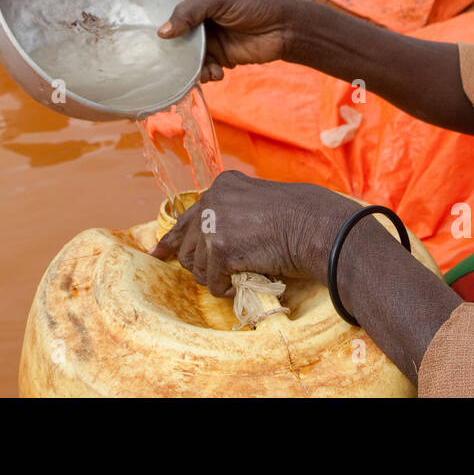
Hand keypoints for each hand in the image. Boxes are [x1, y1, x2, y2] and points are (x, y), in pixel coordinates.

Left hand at [149, 170, 354, 294]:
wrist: (315, 225)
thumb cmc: (299, 216)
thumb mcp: (260, 201)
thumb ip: (234, 212)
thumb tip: (214, 237)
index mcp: (222, 185)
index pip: (188, 215)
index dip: (172, 238)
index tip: (158, 253)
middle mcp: (212, 199)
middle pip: (186, 242)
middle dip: (194, 263)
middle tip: (209, 277)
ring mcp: (214, 223)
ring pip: (196, 265)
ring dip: (215, 277)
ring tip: (236, 278)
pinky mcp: (220, 248)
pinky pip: (213, 281)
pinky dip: (226, 289)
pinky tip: (240, 285)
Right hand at [157, 0, 297, 81]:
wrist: (285, 28)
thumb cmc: (255, 3)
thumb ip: (190, 11)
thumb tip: (163, 32)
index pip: (170, 2)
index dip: (160, 16)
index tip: (152, 31)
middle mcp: (200, 15)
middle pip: (175, 33)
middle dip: (174, 48)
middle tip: (173, 59)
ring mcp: (208, 36)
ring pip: (187, 54)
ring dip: (192, 65)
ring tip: (203, 71)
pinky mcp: (219, 55)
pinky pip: (202, 67)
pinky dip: (206, 73)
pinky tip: (217, 73)